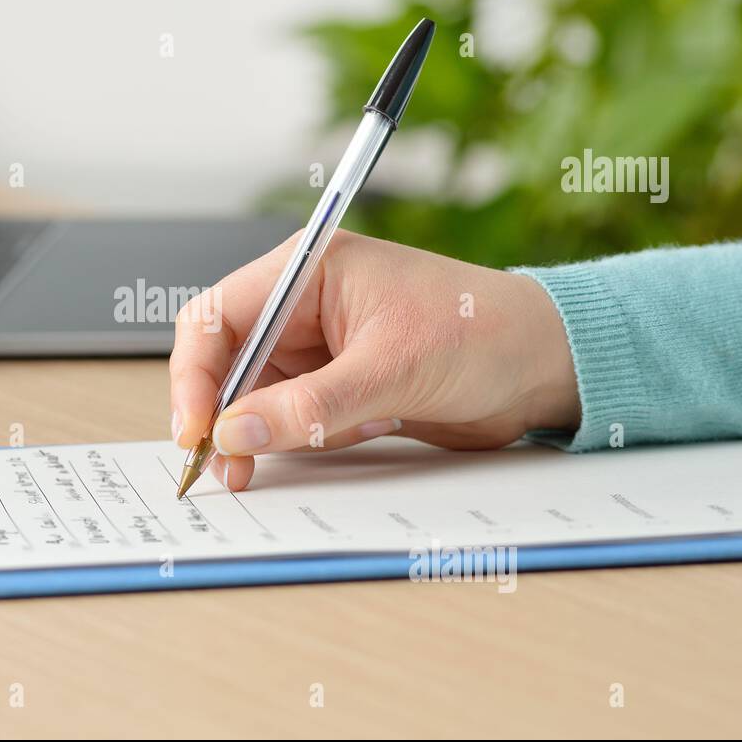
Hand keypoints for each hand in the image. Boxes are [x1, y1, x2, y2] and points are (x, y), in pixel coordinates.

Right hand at [169, 230, 580, 490]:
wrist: (546, 365)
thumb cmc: (481, 333)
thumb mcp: (391, 369)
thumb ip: (309, 406)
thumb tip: (234, 431)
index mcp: (307, 271)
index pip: (219, 316)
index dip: (195, 372)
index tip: (198, 427)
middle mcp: (303, 306)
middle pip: (226, 360)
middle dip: (219, 412)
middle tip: (219, 464)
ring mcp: (319, 348)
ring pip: (254, 396)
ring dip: (254, 434)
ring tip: (256, 471)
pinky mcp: (336, 386)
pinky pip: (291, 418)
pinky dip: (290, 443)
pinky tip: (312, 452)